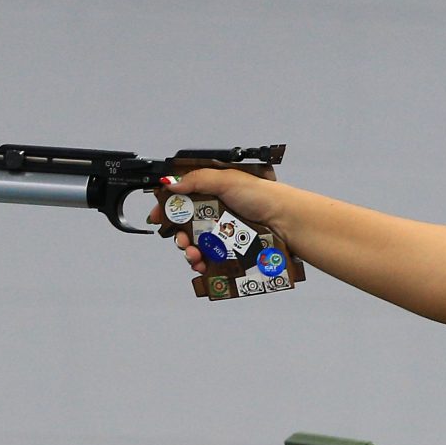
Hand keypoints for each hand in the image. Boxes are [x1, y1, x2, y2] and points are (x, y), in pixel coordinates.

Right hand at [154, 169, 290, 273]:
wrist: (288, 222)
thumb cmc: (264, 197)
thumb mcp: (228, 180)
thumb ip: (198, 180)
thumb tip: (171, 183)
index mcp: (215, 192)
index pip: (184, 199)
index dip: (168, 208)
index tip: (157, 218)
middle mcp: (218, 213)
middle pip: (186, 226)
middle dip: (177, 235)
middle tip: (180, 240)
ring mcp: (225, 233)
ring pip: (196, 245)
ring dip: (188, 251)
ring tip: (193, 255)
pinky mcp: (232, 250)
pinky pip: (211, 259)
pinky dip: (202, 263)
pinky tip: (201, 265)